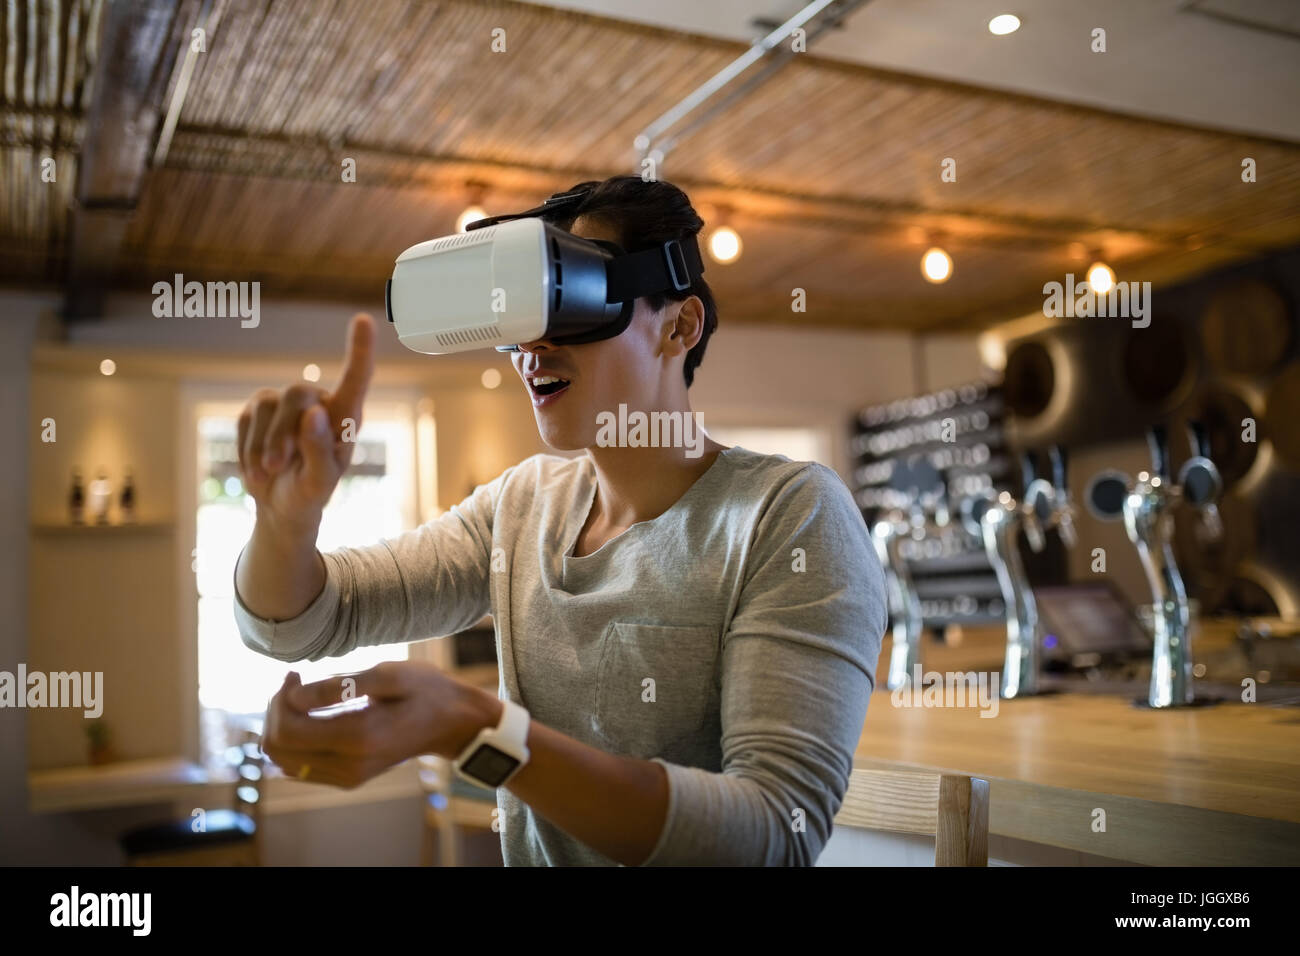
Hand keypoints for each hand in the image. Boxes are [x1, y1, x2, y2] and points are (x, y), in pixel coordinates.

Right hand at [236, 314, 374, 533]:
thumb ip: (320, 450)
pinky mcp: (257, 409)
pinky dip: (248, 450)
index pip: (356, 379)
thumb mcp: (319, 482)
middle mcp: (318, 401)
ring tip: (268, 475)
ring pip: (267, 406)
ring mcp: (285, 402)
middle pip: (297, 395)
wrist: (282, 505)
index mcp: (346, 416)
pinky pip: (245, 421)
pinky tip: (259, 469)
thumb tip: (314, 413)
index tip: (364, 319)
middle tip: (276, 467)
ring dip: (263, 447)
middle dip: (283, 434)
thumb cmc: (310, 493)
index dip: (360, 349)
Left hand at [262, 662, 502, 788]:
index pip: (288, 729)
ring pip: (282, 759)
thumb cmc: (424, 690)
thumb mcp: (388, 674)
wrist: (451, 724)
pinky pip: (297, 766)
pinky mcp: (345, 779)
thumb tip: (293, 695)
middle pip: (277, 747)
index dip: (279, 698)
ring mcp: (346, 777)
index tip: (296, 673)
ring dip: (281, 724)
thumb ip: (339, 685)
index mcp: (359, 737)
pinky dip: (292, 739)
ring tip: (302, 695)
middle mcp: (349, 766)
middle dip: (275, 710)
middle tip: (295, 681)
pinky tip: (310, 714)